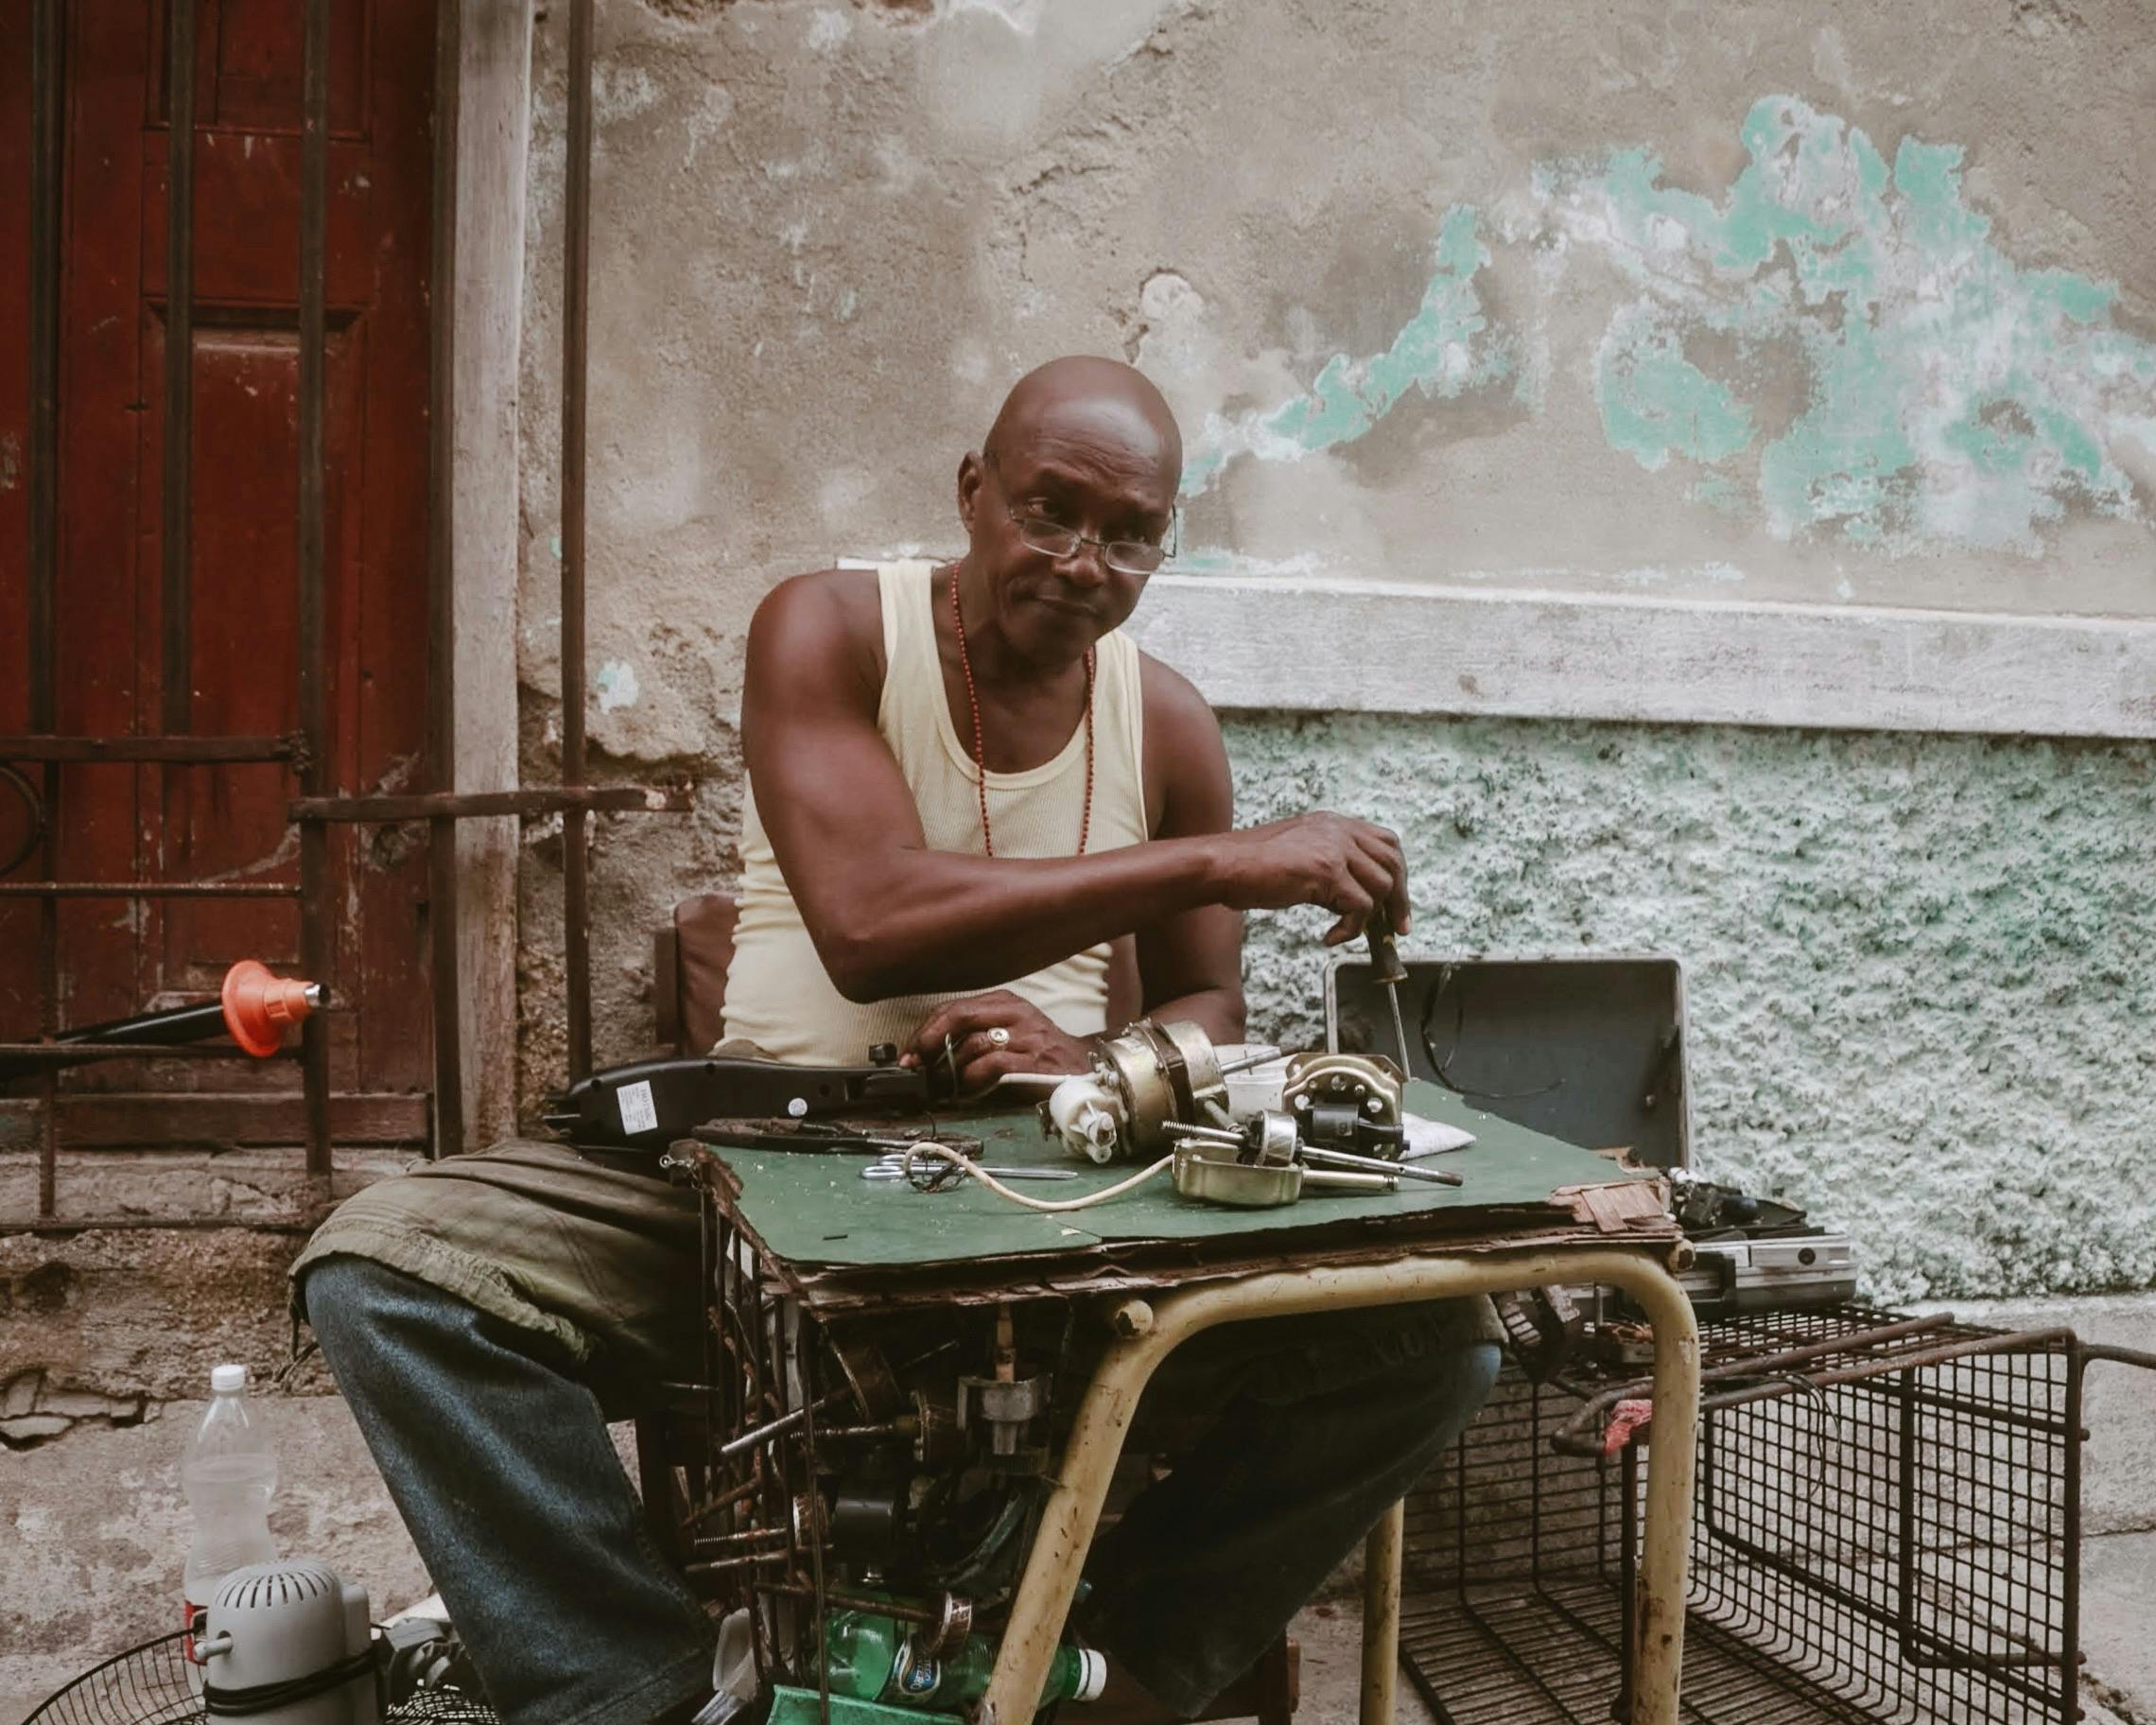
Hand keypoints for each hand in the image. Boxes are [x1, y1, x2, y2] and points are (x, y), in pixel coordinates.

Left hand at [903, 991, 1096, 1094]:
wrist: (1086, 1071)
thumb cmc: (1041, 1056)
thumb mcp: (1008, 1035)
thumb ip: (974, 1037)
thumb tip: (928, 1055)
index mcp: (1006, 1002)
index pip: (955, 1007)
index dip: (925, 1029)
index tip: (909, 1051)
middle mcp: (1016, 1013)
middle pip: (959, 1016)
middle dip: (929, 1041)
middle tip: (914, 1064)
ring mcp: (1027, 1036)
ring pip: (973, 1043)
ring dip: (950, 1069)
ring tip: (943, 1086)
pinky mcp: (1035, 1061)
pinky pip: (993, 1065)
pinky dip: (973, 1079)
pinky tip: (968, 1091)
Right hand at [1211, 813, 1410, 946]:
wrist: (1223, 867)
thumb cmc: (1251, 869)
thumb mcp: (1299, 857)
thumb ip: (1329, 867)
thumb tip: (1354, 900)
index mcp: (1333, 824)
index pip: (1386, 842)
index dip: (1398, 873)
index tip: (1396, 904)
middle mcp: (1338, 830)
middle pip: (1393, 862)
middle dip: (1399, 900)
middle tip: (1396, 930)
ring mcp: (1334, 848)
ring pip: (1382, 886)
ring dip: (1370, 918)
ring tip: (1345, 932)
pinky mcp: (1327, 871)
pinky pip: (1361, 907)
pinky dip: (1351, 930)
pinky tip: (1330, 937)